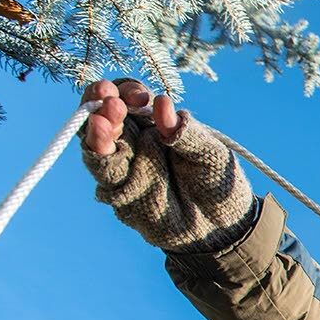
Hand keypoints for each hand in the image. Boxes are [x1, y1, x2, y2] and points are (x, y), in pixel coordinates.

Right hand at [78, 77, 255, 253]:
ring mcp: (124, 165)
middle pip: (105, 114)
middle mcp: (134, 141)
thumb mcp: (209, 153)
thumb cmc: (217, 183)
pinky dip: (99, 153)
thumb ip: (185, 131)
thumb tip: (161, 102)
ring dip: (97, 127)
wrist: (222, 226)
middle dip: (102, 102)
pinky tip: (101, 138)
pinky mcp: (119, 191)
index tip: (142, 99)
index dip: (129, 92)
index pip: (131, 99)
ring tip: (104, 119)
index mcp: (155, 125)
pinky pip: (103, 170)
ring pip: (98, 141)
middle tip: (111, 100)